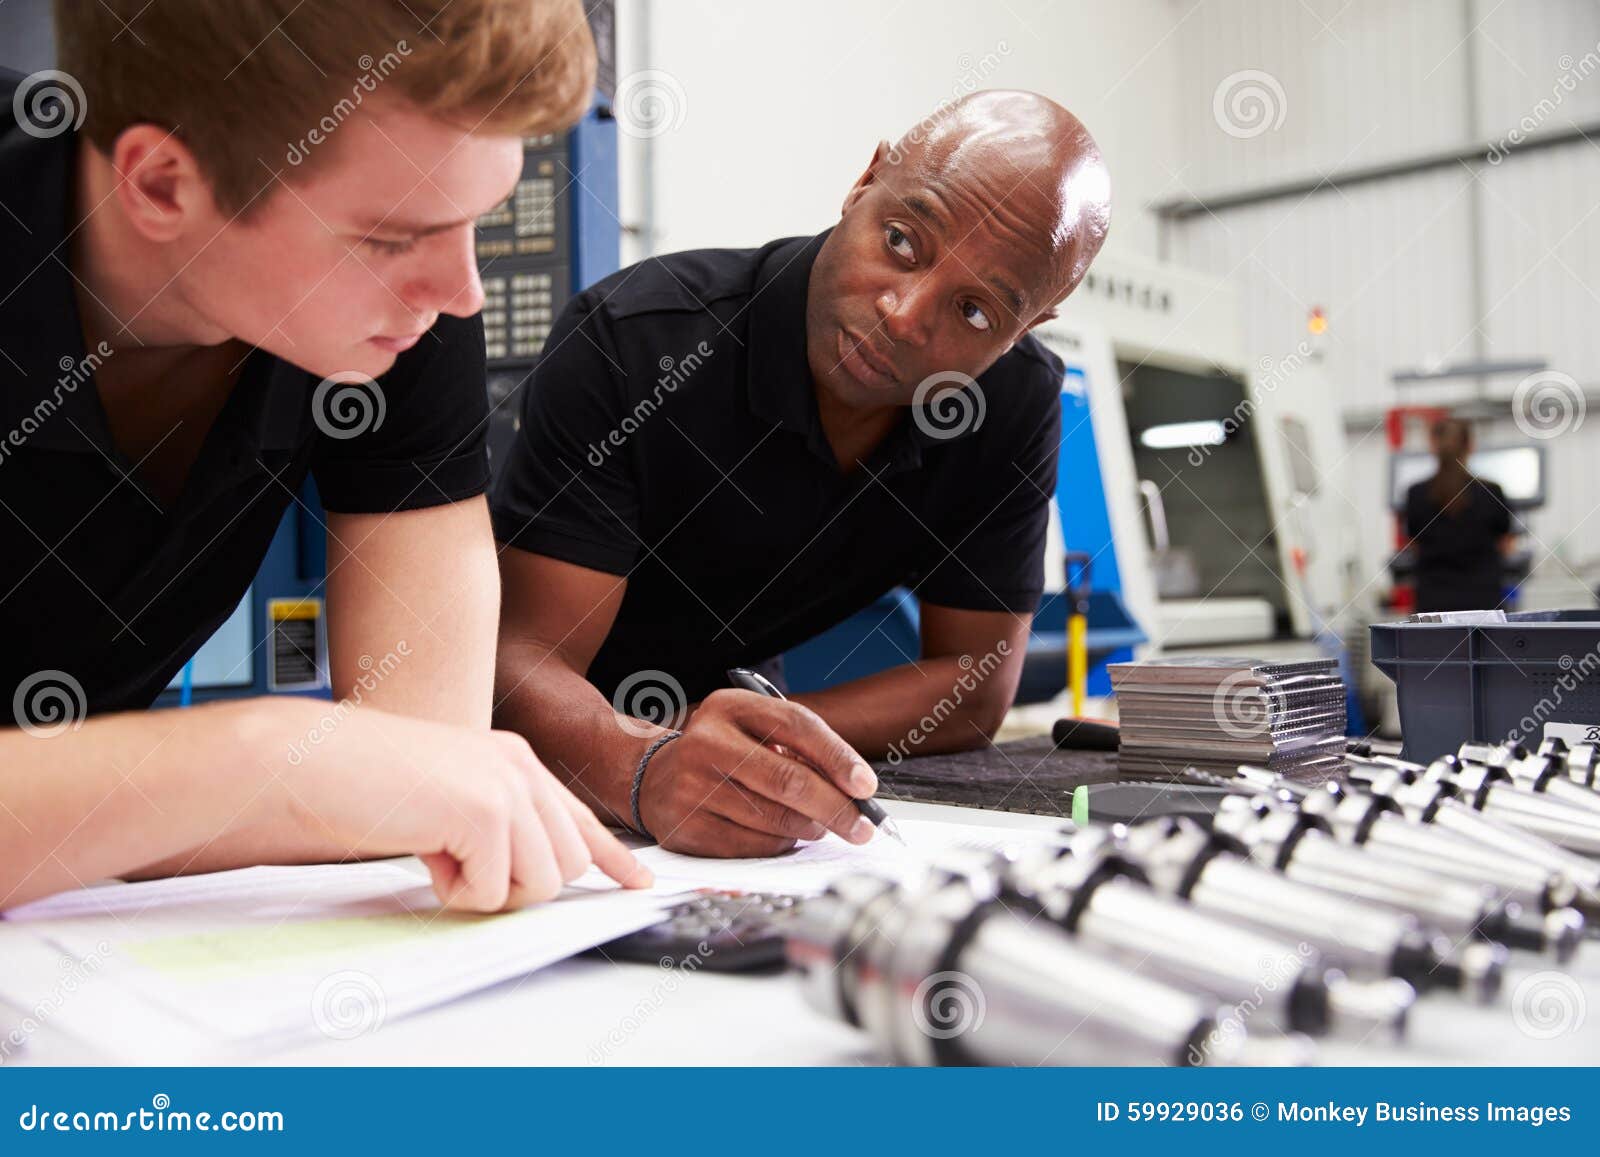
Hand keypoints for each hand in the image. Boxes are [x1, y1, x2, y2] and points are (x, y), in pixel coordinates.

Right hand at [279, 707, 651, 910]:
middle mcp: (521, 768)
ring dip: (487, 890)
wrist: (311, 763)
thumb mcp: (448, 798)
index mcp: (514, 760)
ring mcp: (507, 787)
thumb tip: (531, 874)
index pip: (580, 818)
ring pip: (541, 884)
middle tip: (460, 866)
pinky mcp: (485, 813)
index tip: (639, 884)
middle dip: (518, 885)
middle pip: (568, 864)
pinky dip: (456, 891)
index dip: (613, 858)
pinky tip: (425, 853)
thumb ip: (494, 823)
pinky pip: (495, 892)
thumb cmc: (366, 784)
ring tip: (440, 856)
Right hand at [636, 689, 878, 856]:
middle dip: (836, 808)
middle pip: (789, 780)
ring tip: (822, 826)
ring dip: (811, 828)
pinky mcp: (687, 828)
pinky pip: (753, 845)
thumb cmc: (720, 753)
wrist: (651, 777)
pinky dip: (781, 844)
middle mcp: (706, 742)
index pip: (796, 726)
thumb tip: (854, 789)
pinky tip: (785, 836)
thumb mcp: (751, 730)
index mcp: (729, 707)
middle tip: (863, 826)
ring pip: (775, 818)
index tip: (866, 786)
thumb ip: (797, 748)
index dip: (838, 757)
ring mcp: (692, 787)